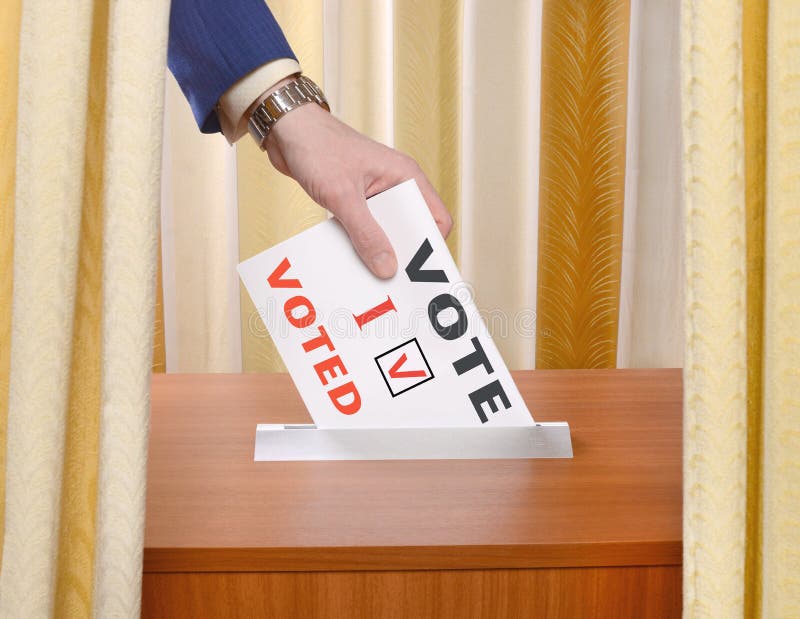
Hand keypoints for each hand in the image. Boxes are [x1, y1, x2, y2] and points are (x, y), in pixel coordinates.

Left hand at [263, 99, 451, 278]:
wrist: (286, 129)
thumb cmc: (317, 147)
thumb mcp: (343, 196)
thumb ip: (365, 233)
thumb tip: (387, 267)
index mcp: (405, 176)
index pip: (436, 218)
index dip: (432, 247)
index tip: (421, 273)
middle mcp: (396, 185)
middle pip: (411, 230)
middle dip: (403, 255)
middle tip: (392, 281)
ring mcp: (375, 194)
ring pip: (387, 232)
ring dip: (378, 252)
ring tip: (369, 274)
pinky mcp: (356, 201)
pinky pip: (365, 230)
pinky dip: (360, 245)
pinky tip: (350, 260)